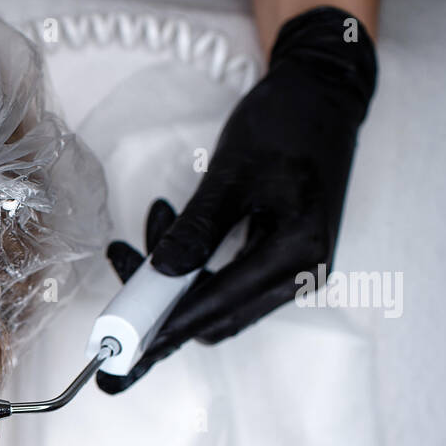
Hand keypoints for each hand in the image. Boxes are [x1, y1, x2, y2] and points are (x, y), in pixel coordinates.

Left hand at [97, 5, 376, 394]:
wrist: (325, 91)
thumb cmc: (285, 120)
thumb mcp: (233, 171)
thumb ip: (197, 229)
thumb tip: (161, 276)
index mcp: (297, 253)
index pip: (218, 309)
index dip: (165, 331)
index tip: (123, 354)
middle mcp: (302, 274)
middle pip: (215, 316)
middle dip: (161, 299)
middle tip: (120, 256)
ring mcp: (295, 270)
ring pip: (217, 300)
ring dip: (175, 276)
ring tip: (152, 221)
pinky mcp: (283, 259)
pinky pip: (228, 279)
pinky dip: (194, 263)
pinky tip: (170, 225)